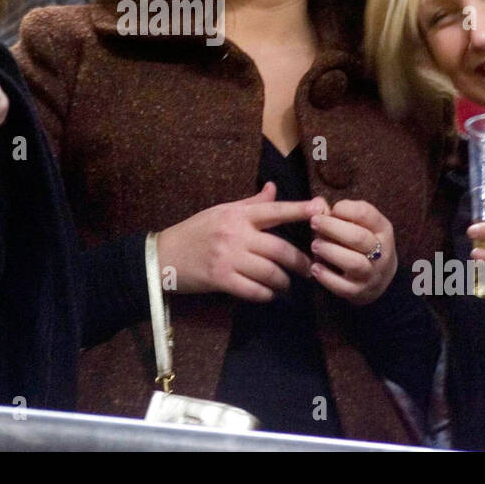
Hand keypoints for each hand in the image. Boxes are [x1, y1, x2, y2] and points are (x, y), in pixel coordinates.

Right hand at [155, 182, 316, 302]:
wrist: (163, 255)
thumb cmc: (195, 231)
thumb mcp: (222, 212)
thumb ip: (251, 204)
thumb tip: (274, 188)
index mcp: (237, 215)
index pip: (274, 210)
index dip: (299, 210)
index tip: (321, 209)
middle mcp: (235, 234)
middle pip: (279, 249)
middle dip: (299, 261)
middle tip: (309, 268)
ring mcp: (228, 258)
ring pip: (269, 272)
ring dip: (283, 282)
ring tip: (287, 285)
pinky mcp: (221, 280)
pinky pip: (253, 290)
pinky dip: (266, 294)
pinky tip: (268, 294)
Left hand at [309, 199, 399, 304]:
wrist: (379, 276)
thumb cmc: (361, 242)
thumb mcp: (359, 224)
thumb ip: (338, 212)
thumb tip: (316, 204)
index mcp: (382, 229)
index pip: (366, 214)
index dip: (345, 209)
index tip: (331, 209)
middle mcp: (382, 252)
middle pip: (358, 238)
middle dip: (332, 228)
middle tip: (314, 223)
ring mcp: (372, 274)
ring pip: (353, 263)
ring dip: (330, 252)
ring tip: (315, 246)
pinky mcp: (361, 292)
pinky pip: (344, 287)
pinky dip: (327, 277)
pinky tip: (315, 267)